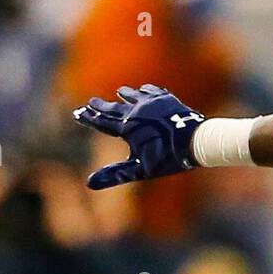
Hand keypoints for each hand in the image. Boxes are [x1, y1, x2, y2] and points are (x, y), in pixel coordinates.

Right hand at [72, 84, 204, 189]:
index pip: (102, 122)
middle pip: (114, 107)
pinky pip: (152, 92)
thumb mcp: (139, 170)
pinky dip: (145, 91)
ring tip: (120, 91)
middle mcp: (136, 111)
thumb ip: (115, 174)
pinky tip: (144, 90)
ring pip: (133, 95)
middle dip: (101, 106)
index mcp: (127, 127)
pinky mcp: (165, 98)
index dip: (89, 118)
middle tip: (90, 102)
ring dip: (125, 95)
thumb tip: (89, 184)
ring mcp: (151, 102)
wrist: (194, 140)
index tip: (77, 113)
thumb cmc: (167, 159)